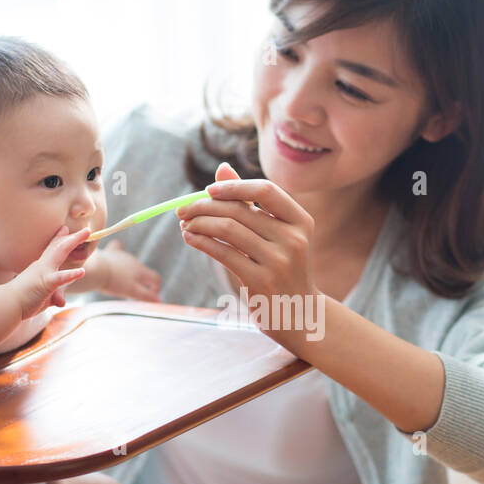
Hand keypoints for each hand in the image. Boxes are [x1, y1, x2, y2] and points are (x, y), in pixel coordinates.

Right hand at [9, 227, 90, 318]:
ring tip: (86, 233)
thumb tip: (61, 302)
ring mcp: (43, 273)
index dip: (59, 239)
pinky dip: (71, 274)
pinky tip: (82, 271)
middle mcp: (41, 266)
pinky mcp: (45, 284)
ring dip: (73, 242)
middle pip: (58, 247)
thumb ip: (53, 297)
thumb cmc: (20, 302)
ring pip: (60, 253)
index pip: (51, 250)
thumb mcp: (41, 297)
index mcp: (39, 268)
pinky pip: (60, 278)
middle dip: (73, 237)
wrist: (5, 305)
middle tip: (86, 229)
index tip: (65, 229)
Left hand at [95, 240, 161, 301]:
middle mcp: (134, 261)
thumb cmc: (114, 282)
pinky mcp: (111, 252)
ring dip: (130, 270)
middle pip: (143, 271)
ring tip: (121, 280)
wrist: (95, 268)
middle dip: (141, 281)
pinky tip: (114, 258)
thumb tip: (159, 300)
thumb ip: (146, 296)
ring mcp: (123, 256)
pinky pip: (117, 248)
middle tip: (132, 291)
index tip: (151, 294)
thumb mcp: (132, 291)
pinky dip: (118, 252)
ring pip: (131, 261)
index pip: (156, 278)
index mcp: (141, 270)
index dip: (156, 287)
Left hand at [175, 162, 319, 340]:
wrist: (297, 314)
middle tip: (183, 209)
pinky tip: (190, 238)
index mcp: (301, 221)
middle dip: (205, 206)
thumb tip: (222, 169)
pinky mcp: (261, 281)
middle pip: (240, 210)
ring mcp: (279, 261)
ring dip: (199, 223)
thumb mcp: (276, 235)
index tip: (208, 190)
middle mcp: (293, 239)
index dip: (234, 186)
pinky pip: (223, 253)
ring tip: (184, 225)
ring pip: (228, 229)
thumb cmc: (282, 268)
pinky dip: (201, 242)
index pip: (265, 190)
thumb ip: (251, 203)